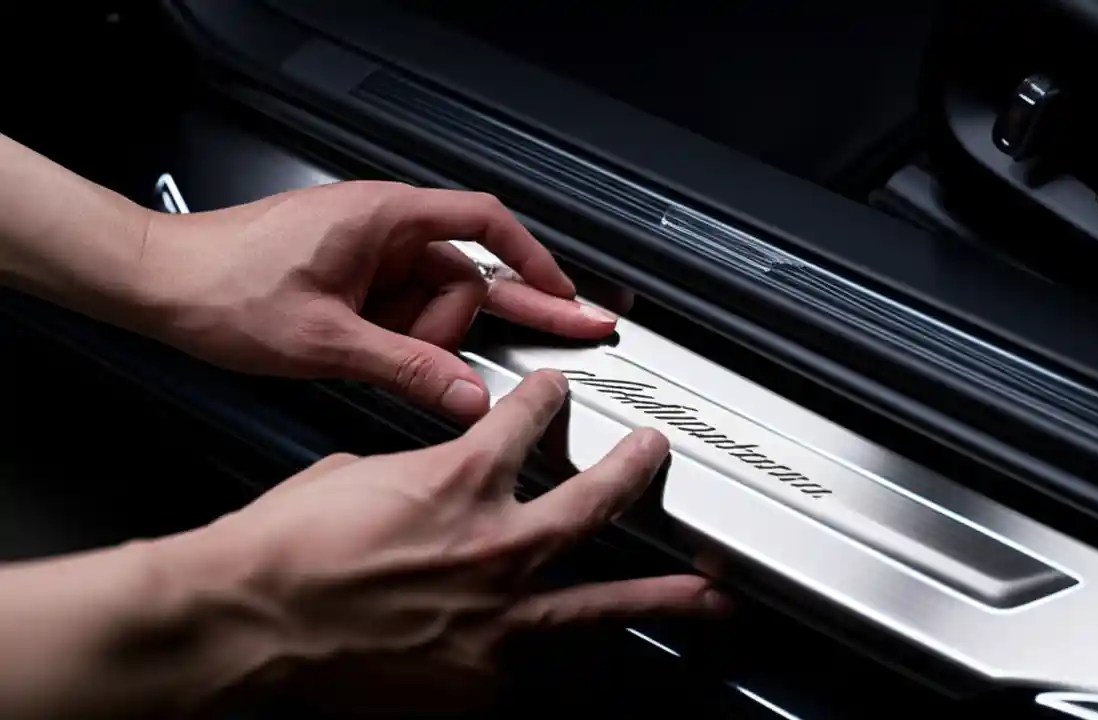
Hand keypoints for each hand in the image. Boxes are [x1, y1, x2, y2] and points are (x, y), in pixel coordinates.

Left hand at [139, 181, 616, 420]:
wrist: (157, 284)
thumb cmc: (221, 286)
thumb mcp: (326, 341)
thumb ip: (407, 369)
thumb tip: (467, 395)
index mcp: (385, 218)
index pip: (487, 225)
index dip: (536, 262)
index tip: (568, 297)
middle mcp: (380, 230)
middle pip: (458, 281)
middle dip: (449, 333)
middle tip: (463, 375)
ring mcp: (363, 255)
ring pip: (427, 305)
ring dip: (415, 343)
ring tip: (371, 362)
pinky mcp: (347, 279)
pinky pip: (395, 313)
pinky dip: (393, 343)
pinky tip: (371, 361)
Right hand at [172, 370, 725, 712]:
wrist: (243, 626)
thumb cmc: (280, 550)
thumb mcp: (351, 475)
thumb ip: (410, 473)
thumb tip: (423, 478)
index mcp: (460, 479)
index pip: (529, 420)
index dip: (548, 400)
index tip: (556, 396)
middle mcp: (494, 545)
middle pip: (596, 500)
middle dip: (635, 472)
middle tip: (655, 458)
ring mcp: (497, 617)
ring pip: (602, 603)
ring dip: (658, 597)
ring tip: (703, 597)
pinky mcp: (479, 678)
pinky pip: (543, 669)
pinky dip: (568, 663)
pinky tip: (597, 668)